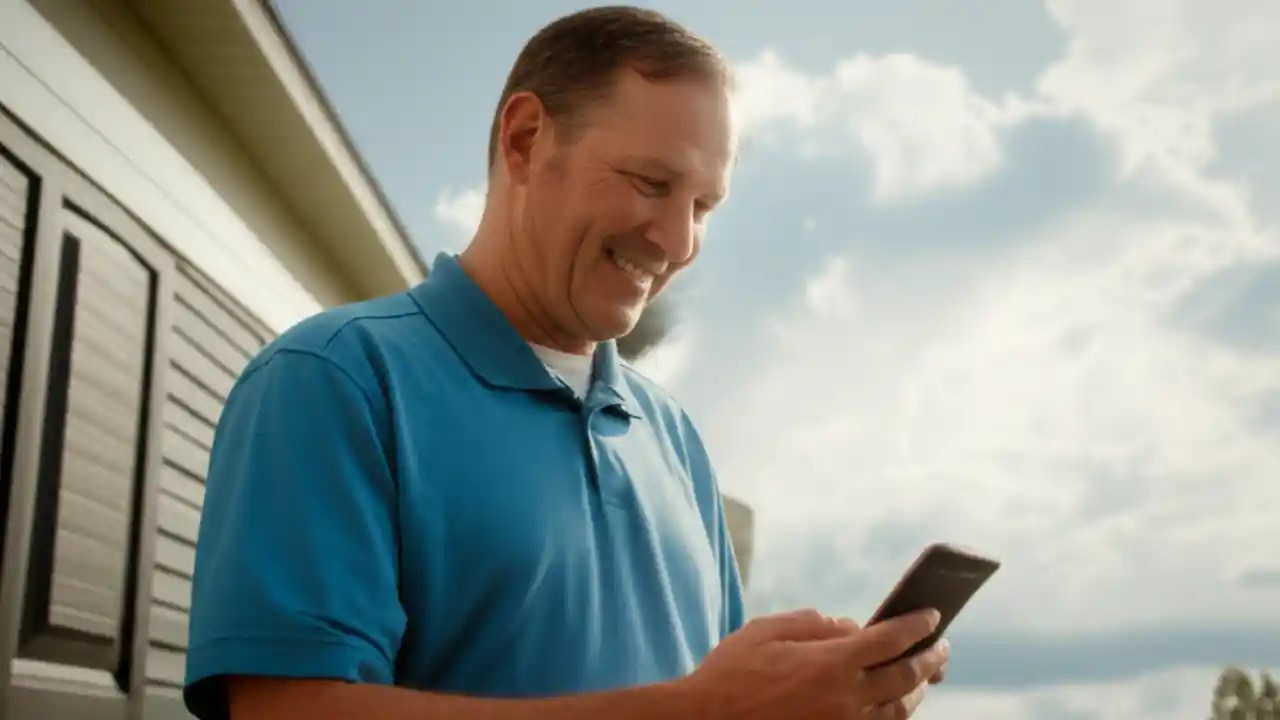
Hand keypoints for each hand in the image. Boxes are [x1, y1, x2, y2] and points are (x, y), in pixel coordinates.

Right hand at [682, 607, 949, 718]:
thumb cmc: (731, 673)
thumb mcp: (767, 631)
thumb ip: (812, 623)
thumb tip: (849, 626)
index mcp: (830, 662)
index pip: (890, 639)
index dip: (916, 625)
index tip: (932, 616)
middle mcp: (845, 698)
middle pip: (906, 676)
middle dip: (929, 658)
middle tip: (941, 647)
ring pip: (899, 710)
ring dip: (917, 690)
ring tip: (923, 676)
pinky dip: (895, 716)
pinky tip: (896, 706)